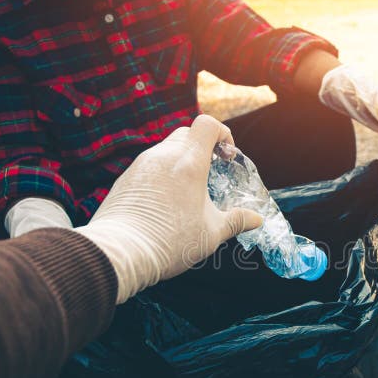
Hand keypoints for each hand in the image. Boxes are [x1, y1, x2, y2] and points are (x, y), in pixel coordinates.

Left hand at [75, 115, 262, 303]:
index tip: (227, 156)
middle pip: (186, 134)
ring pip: (165, 150)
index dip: (221, 133)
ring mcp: (141, 166)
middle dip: (202, 147)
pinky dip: (161, 175)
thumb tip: (256, 220)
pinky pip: (148, 167)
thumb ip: (237, 221)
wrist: (121, 252)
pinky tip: (164, 202)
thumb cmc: (171, 241)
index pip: (206, 125)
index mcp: (189, 163)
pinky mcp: (125, 179)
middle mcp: (163, 157)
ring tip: (187, 192)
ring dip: (180, 162)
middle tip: (210, 172)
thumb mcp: (212, 233)